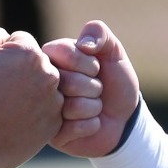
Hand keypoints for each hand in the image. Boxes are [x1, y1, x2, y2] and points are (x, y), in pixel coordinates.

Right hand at [0, 28, 60, 167]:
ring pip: (42, 85)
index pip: (20, 41)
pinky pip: (47, 108)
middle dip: (19, 71)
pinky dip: (34, 111)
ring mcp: (55, 101)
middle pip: (35, 63)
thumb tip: (9, 37)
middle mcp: (50, 75)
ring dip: (28, 90)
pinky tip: (15, 120)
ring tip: (6, 106)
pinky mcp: (55, 123)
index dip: (1, 54)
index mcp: (31, 54)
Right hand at [43, 20, 140, 157]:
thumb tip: (84, 44)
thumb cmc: (114, 82)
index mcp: (52, 57)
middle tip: (95, 90)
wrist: (124, 119)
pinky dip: (90, 125)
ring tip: (93, 106)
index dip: (89, 63)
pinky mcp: (52, 134)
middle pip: (67, 81)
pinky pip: (73, 129)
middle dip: (93, 87)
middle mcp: (43, 82)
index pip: (64, 52)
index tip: (96, 69)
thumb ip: (99, 33)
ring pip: (71, 107)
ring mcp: (45, 109)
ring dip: (94, 107)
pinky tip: (89, 123)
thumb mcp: (113, 51)